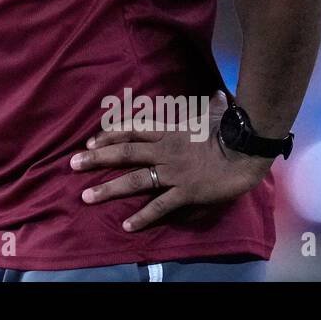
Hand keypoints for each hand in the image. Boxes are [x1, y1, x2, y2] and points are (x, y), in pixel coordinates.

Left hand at [69, 90, 271, 231]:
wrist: (248, 150)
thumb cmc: (232, 131)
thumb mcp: (218, 115)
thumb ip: (212, 107)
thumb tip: (219, 94)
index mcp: (169, 131)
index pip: (132, 130)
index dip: (109, 135)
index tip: (90, 142)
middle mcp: (164, 150)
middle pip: (125, 152)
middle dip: (96, 159)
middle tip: (72, 164)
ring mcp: (173, 172)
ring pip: (135, 179)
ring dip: (108, 189)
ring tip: (86, 197)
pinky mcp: (185, 192)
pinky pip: (160, 205)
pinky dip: (143, 216)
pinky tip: (127, 225)